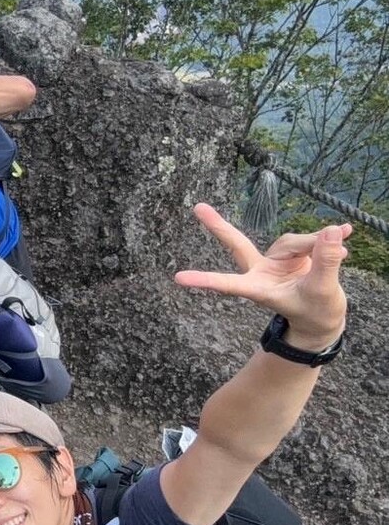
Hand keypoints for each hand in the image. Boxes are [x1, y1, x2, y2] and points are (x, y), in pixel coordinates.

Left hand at [175, 203, 349, 347]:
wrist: (325, 316)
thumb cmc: (318, 312)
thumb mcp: (324, 290)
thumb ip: (326, 262)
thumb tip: (330, 231)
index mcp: (259, 289)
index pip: (229, 284)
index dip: (206, 280)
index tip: (179, 279)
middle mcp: (261, 272)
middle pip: (238, 244)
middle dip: (219, 226)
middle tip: (197, 208)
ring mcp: (275, 260)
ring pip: (294, 241)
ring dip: (318, 245)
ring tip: (341, 252)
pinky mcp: (291, 253)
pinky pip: (309, 239)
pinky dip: (327, 240)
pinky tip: (345, 233)